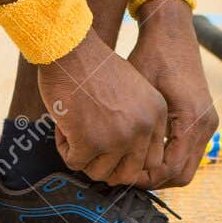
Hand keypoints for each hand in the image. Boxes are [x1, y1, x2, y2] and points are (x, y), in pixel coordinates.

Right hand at [38, 30, 167, 185]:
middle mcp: (143, 128)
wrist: (72, 48)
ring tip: (76, 129)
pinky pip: (74, 162)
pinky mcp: (90, 142)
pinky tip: (64, 123)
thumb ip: (136, 121)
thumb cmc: (94, 66)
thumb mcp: (133, 90)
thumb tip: (124, 160)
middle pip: (128, 174)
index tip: (112, 156)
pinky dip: (65, 148)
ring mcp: (118, 137)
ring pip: (100, 173)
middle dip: (106, 167)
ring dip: (84, 156)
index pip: (152, 161)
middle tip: (90, 152)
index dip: (129, 162)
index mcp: (157, 114)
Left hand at [128, 0, 217, 187]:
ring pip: (187, 166)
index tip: (121, 173)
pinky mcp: (204, 119)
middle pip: (182, 175)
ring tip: (133, 163)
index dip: (145, 177)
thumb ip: (139, 130)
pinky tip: (146, 149)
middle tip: (125, 174)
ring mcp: (208, 123)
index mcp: (192, 119)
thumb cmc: (152, 56)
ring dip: (162, 170)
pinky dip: (170, 157)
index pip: (171, 169)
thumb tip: (123, 163)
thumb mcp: (141, 93)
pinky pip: (189, 152)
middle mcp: (206, 125)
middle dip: (154, 179)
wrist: (172, 32)